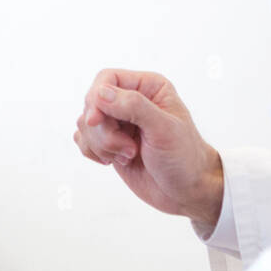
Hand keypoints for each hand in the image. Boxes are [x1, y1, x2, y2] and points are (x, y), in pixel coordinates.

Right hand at [74, 69, 223, 231]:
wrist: (187, 191)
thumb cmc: (184, 157)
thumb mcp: (163, 129)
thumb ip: (134, 107)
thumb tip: (100, 93)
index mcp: (148, 87)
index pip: (106, 79)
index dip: (96, 98)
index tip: (96, 121)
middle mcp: (131, 101)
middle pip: (92, 103)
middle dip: (103, 130)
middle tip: (129, 149)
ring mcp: (119, 123)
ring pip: (86, 124)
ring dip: (101, 144)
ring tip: (128, 155)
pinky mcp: (110, 142)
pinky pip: (83, 140)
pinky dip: (94, 152)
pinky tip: (116, 161)